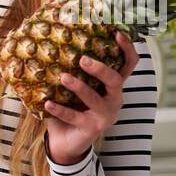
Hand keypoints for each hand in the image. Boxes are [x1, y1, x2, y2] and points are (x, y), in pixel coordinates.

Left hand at [43, 32, 139, 163]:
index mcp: (113, 86)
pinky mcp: (92, 128)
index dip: (127, 48)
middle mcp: (114, 99)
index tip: (117, 32)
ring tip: (63, 77)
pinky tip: (47, 102)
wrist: (66, 142)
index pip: (129, 64)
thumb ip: (72, 71)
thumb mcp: (74, 89)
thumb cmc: (71, 109)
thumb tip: (51, 45)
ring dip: (78, 86)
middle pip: (115, 80)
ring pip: (95, 98)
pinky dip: (59, 109)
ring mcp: (105, 115)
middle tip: (82, 59)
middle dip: (100, 69)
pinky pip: (74, 116)